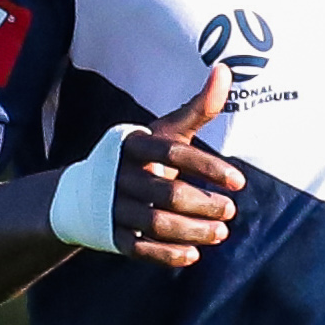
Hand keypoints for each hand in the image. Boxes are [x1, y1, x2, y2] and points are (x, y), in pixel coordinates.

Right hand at [116, 64, 244, 268]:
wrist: (86, 190)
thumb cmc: (142, 157)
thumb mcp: (165, 130)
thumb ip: (197, 108)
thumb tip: (226, 70)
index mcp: (134, 144)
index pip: (173, 152)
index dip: (208, 167)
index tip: (239, 182)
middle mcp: (120, 174)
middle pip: (167, 192)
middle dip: (204, 203)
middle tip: (230, 211)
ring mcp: (113, 206)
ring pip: (155, 223)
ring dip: (192, 231)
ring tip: (220, 233)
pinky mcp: (112, 235)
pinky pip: (140, 249)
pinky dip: (167, 254)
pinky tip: (193, 255)